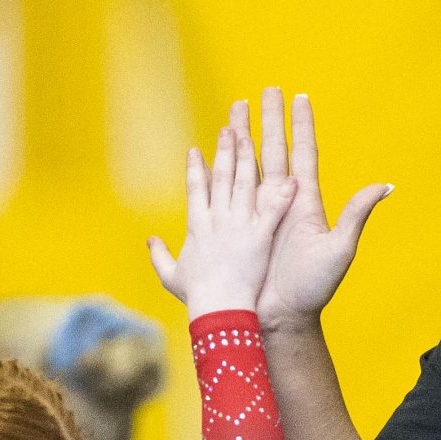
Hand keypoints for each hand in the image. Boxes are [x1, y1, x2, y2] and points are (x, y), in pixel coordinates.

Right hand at [148, 123, 296, 317]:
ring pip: (245, 184)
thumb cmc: (198, 300)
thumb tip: (149, 241)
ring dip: (248, 158)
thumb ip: (160, 256)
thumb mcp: (172, 278)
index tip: (195, 150)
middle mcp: (218, 220)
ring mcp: (239, 226)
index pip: (197, 190)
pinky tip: (291, 178)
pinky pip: (272, 211)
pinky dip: (282, 196)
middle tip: (228, 125)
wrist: (219, 314)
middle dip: (226, 149)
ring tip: (250, 136)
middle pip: (223, 177)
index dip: (197, 169)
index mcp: (198, 226)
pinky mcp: (260, 238)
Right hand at [224, 86, 391, 329]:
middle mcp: (282, 202)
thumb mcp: (339, 249)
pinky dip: (222, 170)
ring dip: (243, 137)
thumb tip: (386, 186)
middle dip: (269, 120)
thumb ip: (356, 214)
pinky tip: (214, 152)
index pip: (303, 153)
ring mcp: (259, 213)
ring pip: (249, 165)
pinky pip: (229, 191)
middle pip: (274, 150)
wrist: (281, 317)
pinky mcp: (241, 226)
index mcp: (305, 202)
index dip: (301, 125)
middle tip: (266, 91)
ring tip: (235, 110)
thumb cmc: (313, 288)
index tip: (299, 97)